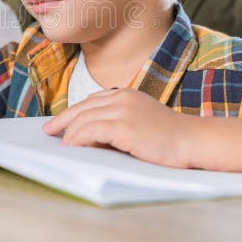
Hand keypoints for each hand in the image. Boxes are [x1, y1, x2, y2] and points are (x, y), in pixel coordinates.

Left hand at [42, 88, 194, 167]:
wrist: (193, 141)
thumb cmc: (169, 138)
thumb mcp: (139, 124)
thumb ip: (116, 125)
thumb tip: (88, 139)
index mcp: (126, 95)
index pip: (91, 102)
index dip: (73, 112)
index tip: (59, 123)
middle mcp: (122, 98)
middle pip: (82, 107)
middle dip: (63, 120)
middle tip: (48, 131)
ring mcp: (123, 110)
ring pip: (83, 119)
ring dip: (69, 133)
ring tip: (60, 144)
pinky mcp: (124, 126)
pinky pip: (91, 130)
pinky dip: (78, 138)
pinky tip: (72, 147)